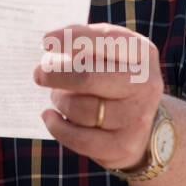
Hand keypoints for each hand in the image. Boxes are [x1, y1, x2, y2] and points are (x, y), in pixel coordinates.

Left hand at [33, 23, 162, 171]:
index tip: (46, 42)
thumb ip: (83, 40)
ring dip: (60, 100)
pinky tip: (50, 116)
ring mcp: (137, 117)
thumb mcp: (108, 50)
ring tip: (60, 96)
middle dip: (56, 75)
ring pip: (79, 108)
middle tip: (39, 74)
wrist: (144, 121)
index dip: (72, 39)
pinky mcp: (124, 146)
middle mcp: (145, 84)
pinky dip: (57, 127)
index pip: (105, 41)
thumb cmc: (115, 76)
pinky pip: (79, 138)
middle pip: (87, 78)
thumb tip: (51, 44)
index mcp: (141, 53)